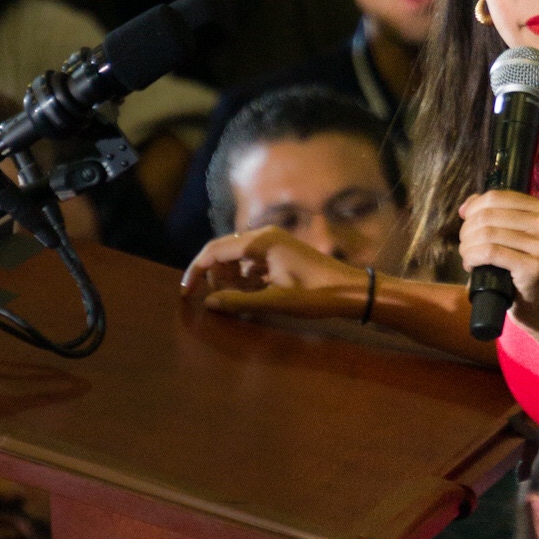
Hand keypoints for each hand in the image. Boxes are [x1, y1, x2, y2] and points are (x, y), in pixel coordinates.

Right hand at [181, 228, 365, 316]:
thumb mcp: (276, 301)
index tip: (185, 294)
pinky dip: (246, 280)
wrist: (352, 291)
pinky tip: (255, 296)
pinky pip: (251, 264)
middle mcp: (264, 237)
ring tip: (243, 300)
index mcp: (261, 242)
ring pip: (237, 259)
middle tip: (222, 302)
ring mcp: (273, 244)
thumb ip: (239, 301)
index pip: (214, 251)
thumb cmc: (318, 295)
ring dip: (232, 280)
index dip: (196, 271)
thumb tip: (208, 302)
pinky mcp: (280, 254)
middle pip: (223, 252)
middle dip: (215, 277)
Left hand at [458, 190, 538, 338]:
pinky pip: (490, 253)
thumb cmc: (524, 270)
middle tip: (465, 246)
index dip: (473, 208)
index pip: (497, 197)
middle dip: (467, 230)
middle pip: (488, 215)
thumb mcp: (515, 237)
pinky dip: (472, 258)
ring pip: (487, 234)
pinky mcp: (533, 267)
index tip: (465, 220)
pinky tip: (471, 266)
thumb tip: (467, 205)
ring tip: (468, 258)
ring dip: (467, 247)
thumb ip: (496, 215)